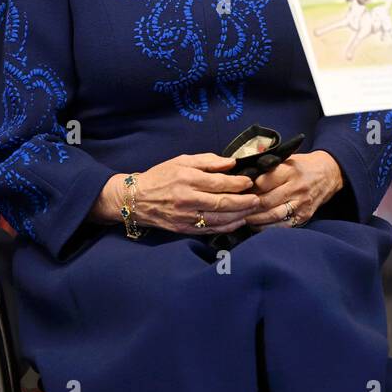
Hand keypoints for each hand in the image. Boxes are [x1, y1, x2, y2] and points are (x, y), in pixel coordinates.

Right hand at [96, 153, 262, 234]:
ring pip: (219, 219)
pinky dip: (227, 227)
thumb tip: (232, 162)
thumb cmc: (161, 176)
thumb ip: (208, 161)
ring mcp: (186, 217)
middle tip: (257, 198)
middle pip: (222, 202)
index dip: (238, 183)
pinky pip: (210, 230)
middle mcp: (187, 199)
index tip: (250, 181)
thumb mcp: (182, 161)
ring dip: (239, 215)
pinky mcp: (184, 229)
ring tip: (252, 209)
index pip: (220, 183)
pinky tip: (238, 222)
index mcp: (187, 179)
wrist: (135, 199)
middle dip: (244, 201)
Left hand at [244, 151, 343, 230]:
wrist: (329, 174)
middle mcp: (296, 187)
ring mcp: (301, 203)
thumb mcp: (287, 159)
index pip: (263, 182)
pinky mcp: (304, 215)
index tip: (237, 191)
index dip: (248, 188)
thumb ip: (268, 167)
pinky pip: (283, 225)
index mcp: (290, 170)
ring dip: (255, 219)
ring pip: (273, 215)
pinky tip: (257, 226)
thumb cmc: (302, 166)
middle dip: (248, 206)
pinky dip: (268, 228)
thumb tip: (244, 175)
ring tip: (243, 218)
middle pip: (265, 200)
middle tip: (235, 208)